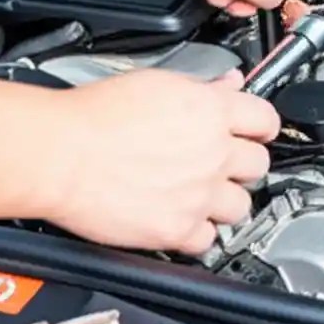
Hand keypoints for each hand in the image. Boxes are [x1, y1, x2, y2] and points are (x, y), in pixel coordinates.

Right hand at [36, 69, 278, 253]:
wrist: (58, 154)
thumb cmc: (93, 117)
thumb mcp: (154, 83)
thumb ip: (200, 88)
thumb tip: (226, 84)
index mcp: (210, 112)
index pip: (265, 119)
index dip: (261, 126)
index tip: (256, 132)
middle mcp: (212, 154)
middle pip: (258, 165)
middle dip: (242, 165)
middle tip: (222, 164)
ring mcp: (198, 195)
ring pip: (240, 206)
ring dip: (223, 202)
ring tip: (199, 195)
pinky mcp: (177, 229)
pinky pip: (207, 240)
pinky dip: (196, 233)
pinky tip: (180, 219)